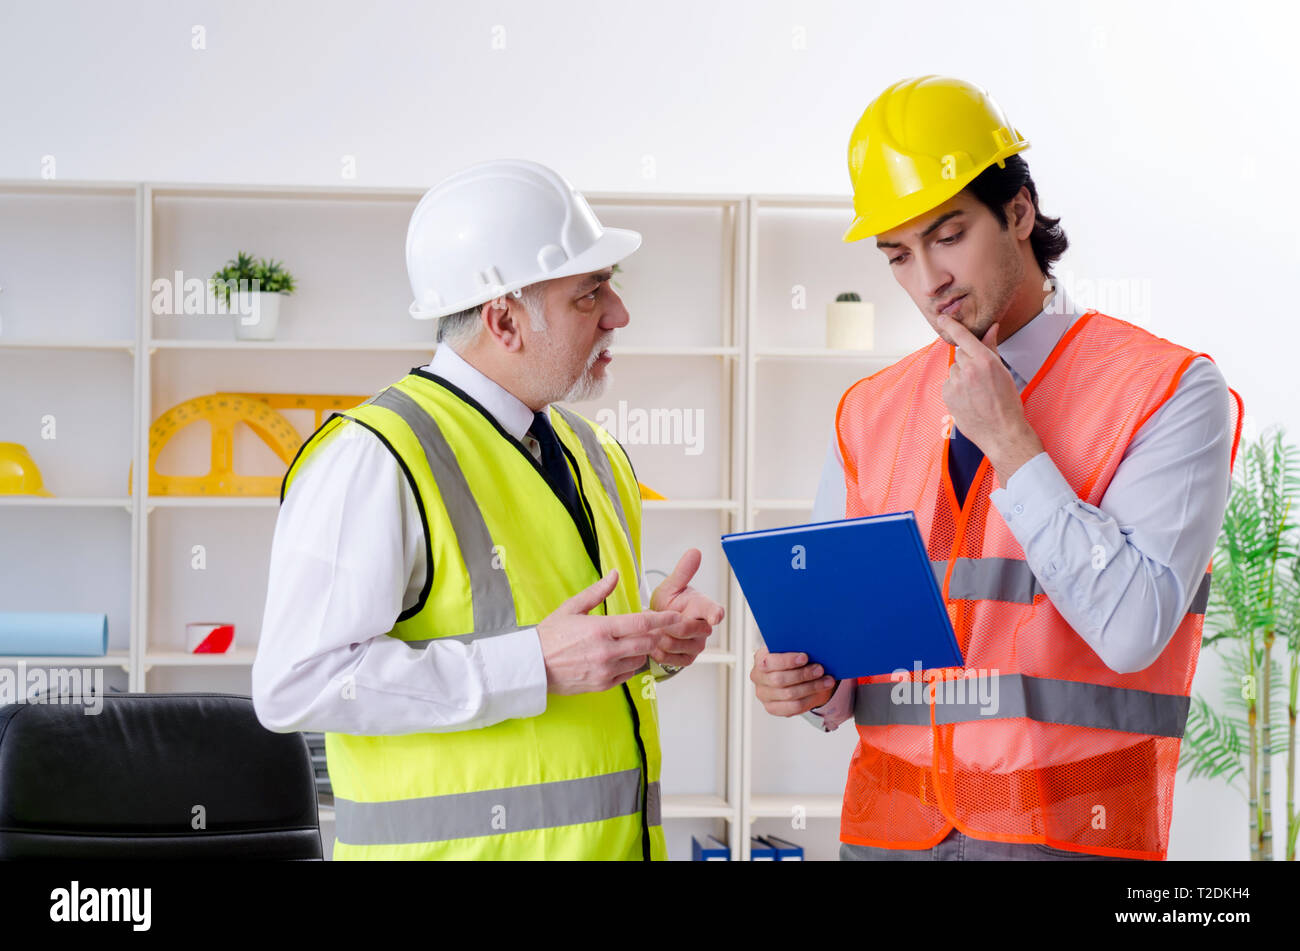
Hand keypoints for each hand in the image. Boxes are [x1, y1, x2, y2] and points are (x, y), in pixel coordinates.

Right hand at [537, 570, 684, 694]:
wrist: (531, 666)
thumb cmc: (550, 635)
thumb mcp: (572, 607)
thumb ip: (598, 592)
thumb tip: (615, 574)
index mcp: (601, 628)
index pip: (641, 623)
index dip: (662, 619)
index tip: (675, 616)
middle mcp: (606, 651)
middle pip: (647, 643)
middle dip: (655, 635)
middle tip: (655, 629)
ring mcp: (605, 670)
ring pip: (639, 660)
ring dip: (641, 650)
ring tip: (631, 642)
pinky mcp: (602, 685)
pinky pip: (627, 675)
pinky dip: (629, 665)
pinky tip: (620, 657)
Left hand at [648, 549, 724, 669]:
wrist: (660, 623)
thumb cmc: (670, 602)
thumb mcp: (672, 585)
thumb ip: (683, 571)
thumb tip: (695, 551)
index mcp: (704, 607)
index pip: (714, 611)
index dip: (714, 614)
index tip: (715, 616)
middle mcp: (704, 628)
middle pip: (684, 629)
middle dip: (663, 622)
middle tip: (652, 614)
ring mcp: (697, 645)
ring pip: (673, 644)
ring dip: (657, 635)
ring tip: (652, 626)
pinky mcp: (687, 659)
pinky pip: (669, 658)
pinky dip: (656, 650)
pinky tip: (654, 641)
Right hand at [750, 646, 835, 716]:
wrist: (793, 677)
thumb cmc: (792, 661)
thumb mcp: (791, 651)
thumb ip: (796, 648)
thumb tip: (813, 648)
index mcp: (760, 659)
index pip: (769, 662)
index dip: (787, 660)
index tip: (805, 657)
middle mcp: (758, 677)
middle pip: (779, 680)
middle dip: (803, 674)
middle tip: (820, 669)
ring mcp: (763, 694)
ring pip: (789, 694)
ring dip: (811, 687)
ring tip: (826, 680)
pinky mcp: (772, 708)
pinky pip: (793, 707)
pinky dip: (810, 698)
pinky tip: (820, 691)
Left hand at [938, 315, 1043, 484]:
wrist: (1002, 431)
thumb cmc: (1007, 402)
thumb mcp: (1003, 371)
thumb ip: (991, 348)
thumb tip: (991, 328)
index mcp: (984, 360)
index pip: (963, 336)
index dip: (951, 325)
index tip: (942, 317)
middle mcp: (968, 370)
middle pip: (960, 354)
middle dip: (968, 361)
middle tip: (981, 377)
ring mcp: (956, 383)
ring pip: (954, 370)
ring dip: (962, 376)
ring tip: (976, 391)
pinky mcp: (948, 395)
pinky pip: (949, 384)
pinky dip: (956, 388)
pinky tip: (969, 399)